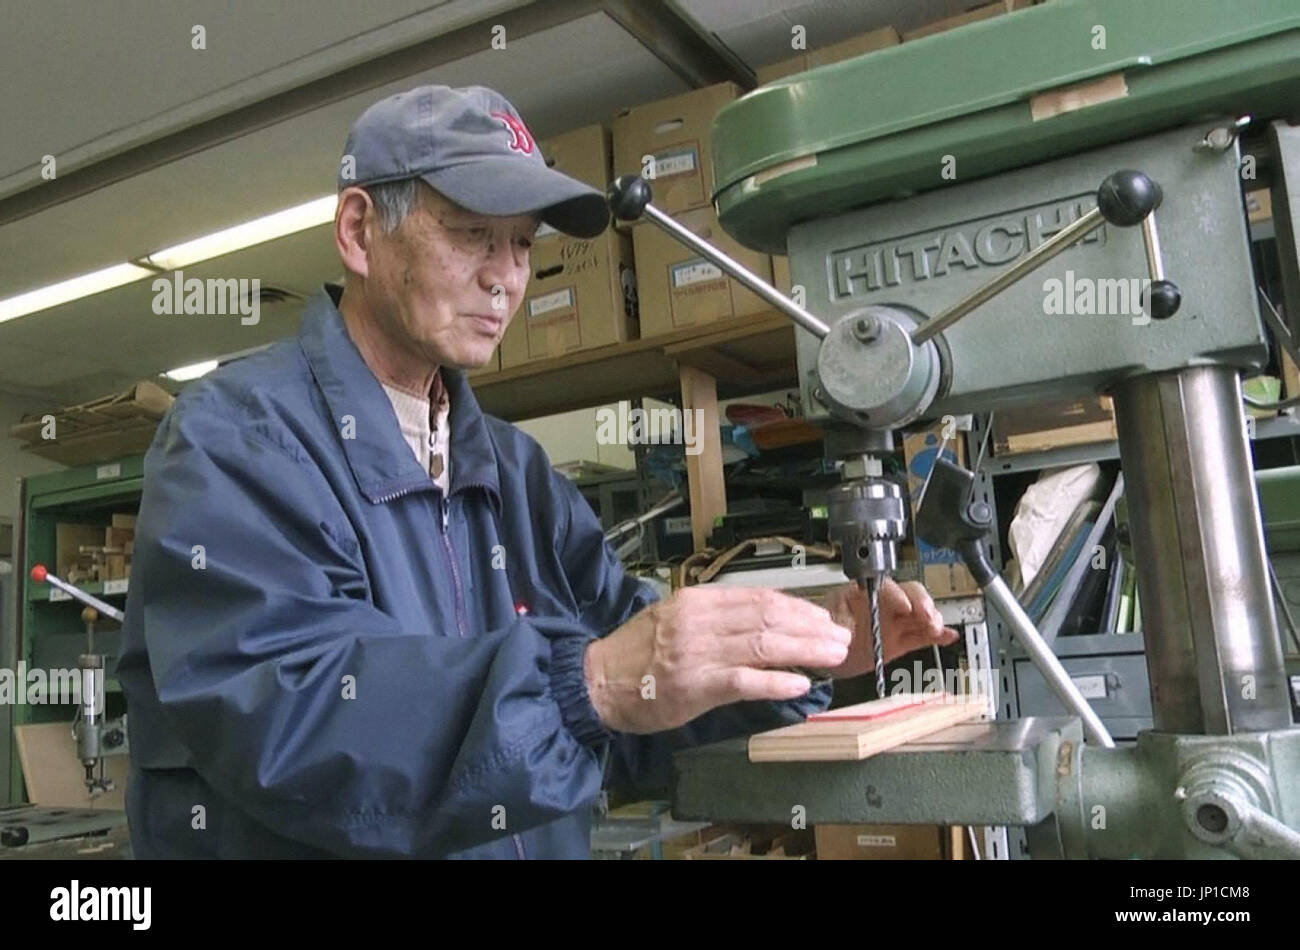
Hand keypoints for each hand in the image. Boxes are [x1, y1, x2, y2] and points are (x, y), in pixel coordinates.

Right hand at [583, 586, 851, 733]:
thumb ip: (715, 618)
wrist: (597, 682)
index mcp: (696, 601)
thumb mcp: (674, 619)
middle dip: (810, 627)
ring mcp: (697, 653)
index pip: (759, 598)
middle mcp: (699, 621)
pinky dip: (776, 681)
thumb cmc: (637, 654)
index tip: (822, 617)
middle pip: (768, 618)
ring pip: (764, 645)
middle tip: (840, 637)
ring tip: (833, 656)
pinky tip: (800, 684)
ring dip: (805, 650)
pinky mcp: (695, 686)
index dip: (798, 607)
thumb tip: (765, 622)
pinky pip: (745, 681)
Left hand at [822, 579, 959, 679]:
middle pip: (912, 595)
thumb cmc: (826, 628)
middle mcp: (885, 604)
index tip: (904, 607)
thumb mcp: (826, 619)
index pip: (887, 587)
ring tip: (937, 629)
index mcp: (866, 593)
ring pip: (922, 615)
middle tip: (927, 616)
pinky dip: (938, 636)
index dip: (898, 595)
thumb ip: (838, 619)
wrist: (829, 654)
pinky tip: (949, 636)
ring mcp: (896, 622)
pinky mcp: (903, 640)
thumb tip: (846, 623)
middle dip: (923, 603)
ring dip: (933, 619)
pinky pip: (923, 636)